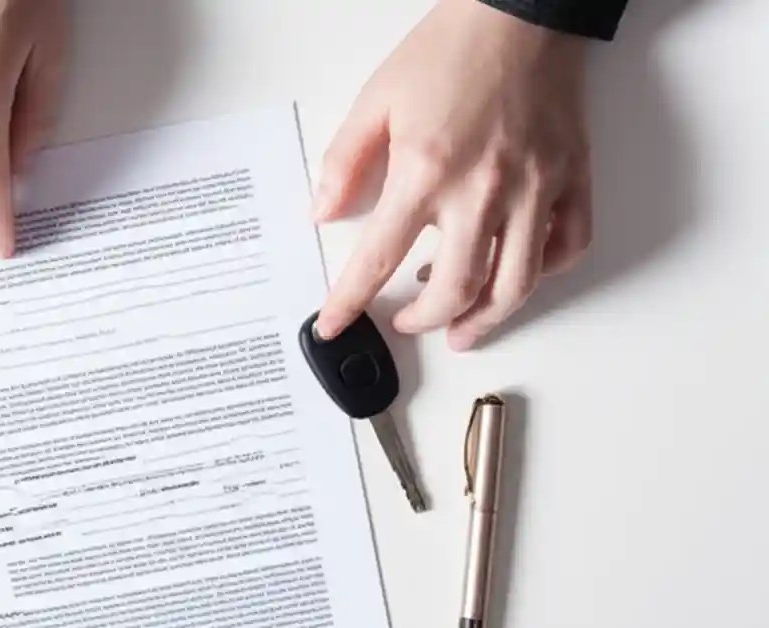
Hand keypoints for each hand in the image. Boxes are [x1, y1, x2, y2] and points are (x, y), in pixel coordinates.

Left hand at [312, 0, 591, 349]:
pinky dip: (541, 275)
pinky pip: (566, 247)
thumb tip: (324, 211)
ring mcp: (534, 189)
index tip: (335, 324)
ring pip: (516, 285)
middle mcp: (482, 191)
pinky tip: (514, 276)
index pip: (377, 259)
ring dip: (485, 319)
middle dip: (424, 321)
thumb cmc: (451, 50)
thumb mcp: (376, 101)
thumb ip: (345, 163)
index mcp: (425, 172)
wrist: (521, 11)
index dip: (350, 302)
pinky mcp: (571, 179)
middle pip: (455, 290)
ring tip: (462, 329)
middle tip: (407, 323)